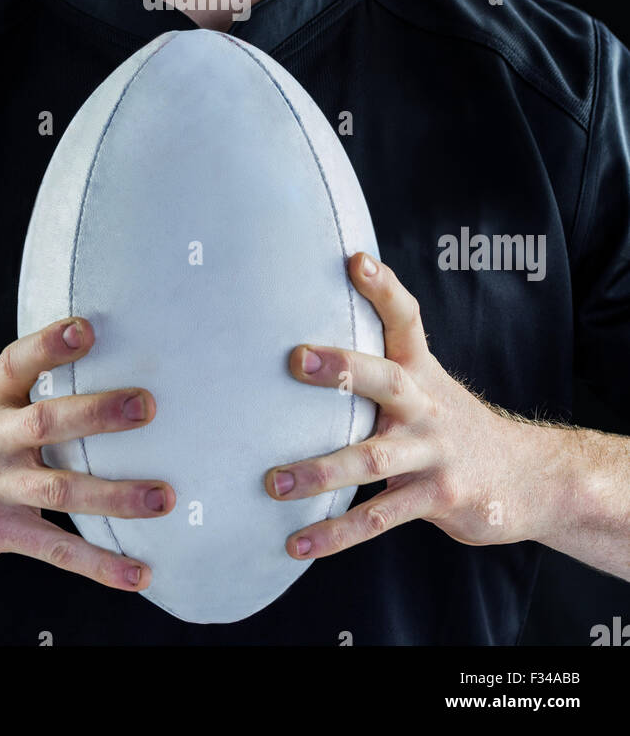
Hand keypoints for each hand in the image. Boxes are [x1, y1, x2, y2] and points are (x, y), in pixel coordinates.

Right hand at [0, 317, 172, 589]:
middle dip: (98, 413)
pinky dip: (99, 564)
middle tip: (145, 406)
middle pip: (47, 422)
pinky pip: (55, 549)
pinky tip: (136, 571)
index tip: (86, 329)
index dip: (51, 344)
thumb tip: (91, 352)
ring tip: (161, 497)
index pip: (19, 362)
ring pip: (60, 488)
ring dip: (116, 495)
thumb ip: (23, 389)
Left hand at [264, 252, 540, 558]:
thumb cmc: (451, 424)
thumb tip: (301, 341)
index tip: (356, 260)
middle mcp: (427, 405)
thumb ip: (378, 365)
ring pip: (373, 459)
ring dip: (320, 471)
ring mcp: (433, 453)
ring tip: (274, 482)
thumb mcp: (425, 384)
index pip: (405, 318)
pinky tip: (298, 543)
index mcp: (421, 370)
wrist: (529, 477)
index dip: (383, 288)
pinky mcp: (437, 499)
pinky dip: (336, 533)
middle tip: (297, 359)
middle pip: (386, 380)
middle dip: (343, 369)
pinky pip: (378, 518)